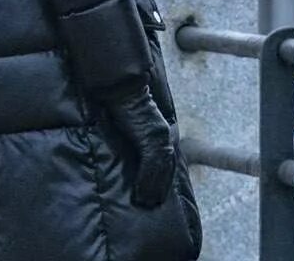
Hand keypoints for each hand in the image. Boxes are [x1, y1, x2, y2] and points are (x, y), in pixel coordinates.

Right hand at [99, 85, 176, 207]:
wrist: (124, 88)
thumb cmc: (126, 104)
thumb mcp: (136, 122)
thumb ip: (139, 136)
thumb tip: (132, 148)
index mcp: (164, 131)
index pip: (169, 160)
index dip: (165, 177)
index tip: (159, 191)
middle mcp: (167, 135)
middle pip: (168, 167)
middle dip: (162, 187)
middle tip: (153, 204)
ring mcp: (162, 137)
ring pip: (162, 170)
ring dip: (154, 189)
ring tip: (146, 204)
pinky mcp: (153, 137)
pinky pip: (153, 166)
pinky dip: (147, 182)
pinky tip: (140, 195)